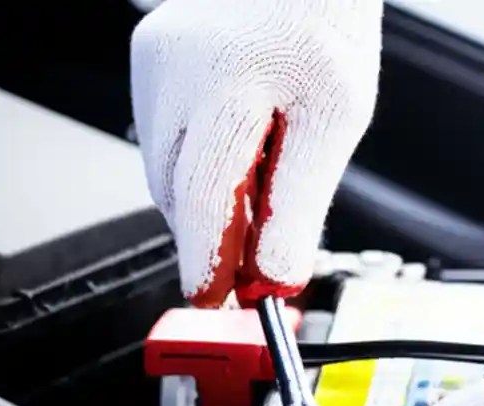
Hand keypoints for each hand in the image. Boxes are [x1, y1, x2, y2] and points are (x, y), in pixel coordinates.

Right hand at [130, 0, 382, 306]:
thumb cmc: (325, 27)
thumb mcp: (335, 120)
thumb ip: (300, 202)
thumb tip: (275, 274)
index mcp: (226, 81)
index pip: (202, 196)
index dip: (208, 259)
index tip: (219, 299)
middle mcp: (174, 69)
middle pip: (176, 190)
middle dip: (211, 235)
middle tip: (250, 265)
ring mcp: (153, 62)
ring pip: (165, 168)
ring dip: (204, 200)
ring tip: (256, 190)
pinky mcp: (147, 59)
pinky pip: (164, 135)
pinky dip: (196, 163)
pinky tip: (234, 150)